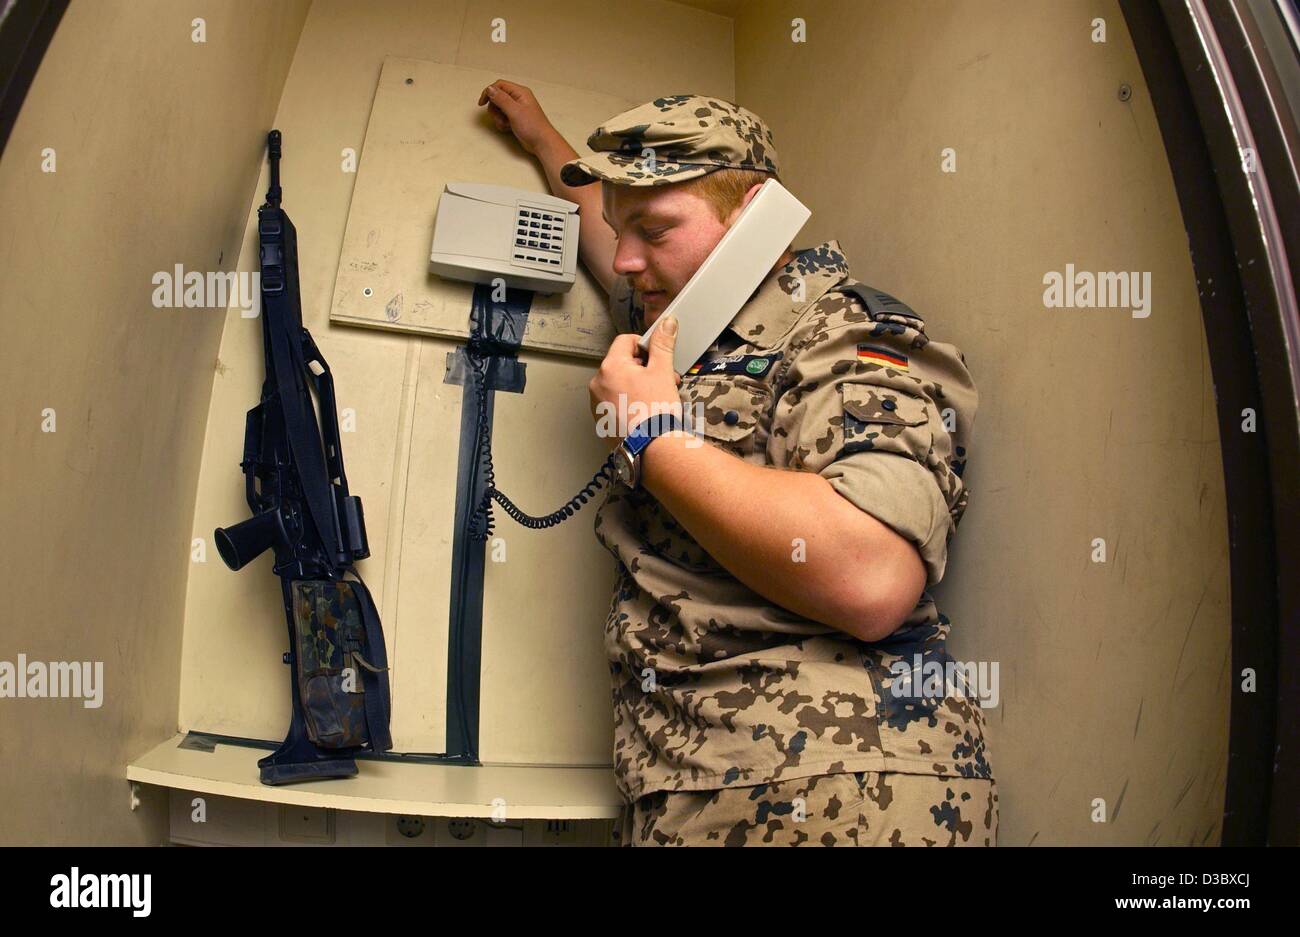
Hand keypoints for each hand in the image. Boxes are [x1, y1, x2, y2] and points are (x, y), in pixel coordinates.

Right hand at [477, 80, 555, 155]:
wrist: (541, 143)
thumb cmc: (532, 127)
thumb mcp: (514, 111)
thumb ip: (501, 99)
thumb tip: (489, 89)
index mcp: (520, 92)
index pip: (499, 85)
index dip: (489, 92)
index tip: (482, 103)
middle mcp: (518, 98)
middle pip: (497, 97)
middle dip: (495, 109)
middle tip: (500, 117)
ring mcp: (517, 109)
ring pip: (498, 109)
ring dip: (498, 118)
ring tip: (506, 124)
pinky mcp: (515, 118)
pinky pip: (502, 117)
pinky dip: (502, 123)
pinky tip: (509, 128)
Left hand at [589, 316, 682, 449]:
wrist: (652, 448)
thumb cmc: (655, 412)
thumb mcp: (663, 372)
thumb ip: (662, 344)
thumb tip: (666, 324)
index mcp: (610, 367)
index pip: (625, 341)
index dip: (644, 345)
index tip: (657, 357)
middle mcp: (598, 383)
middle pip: (622, 363)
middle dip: (644, 368)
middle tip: (663, 380)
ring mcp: (597, 403)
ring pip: (619, 383)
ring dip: (637, 384)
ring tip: (656, 397)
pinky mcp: (602, 420)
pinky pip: (615, 401)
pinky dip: (629, 401)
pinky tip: (645, 410)